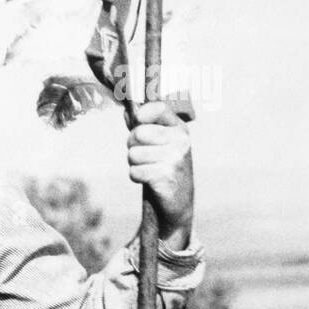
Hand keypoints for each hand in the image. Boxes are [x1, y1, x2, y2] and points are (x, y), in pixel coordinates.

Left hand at [125, 100, 193, 248]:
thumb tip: (127, 111)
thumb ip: (143, 125)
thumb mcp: (158, 143)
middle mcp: (181, 141)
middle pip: (138, 133)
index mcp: (179, 128)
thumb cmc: (163, 167)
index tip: (138, 121)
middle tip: (144, 156)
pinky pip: (134, 171)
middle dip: (133, 146)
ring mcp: (175, 159)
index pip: (158, 108)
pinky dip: (136, 177)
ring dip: (135, 164)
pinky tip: (150, 180)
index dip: (142, 114)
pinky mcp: (166, 177)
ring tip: (149, 168)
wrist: (176, 200)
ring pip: (133, 154)